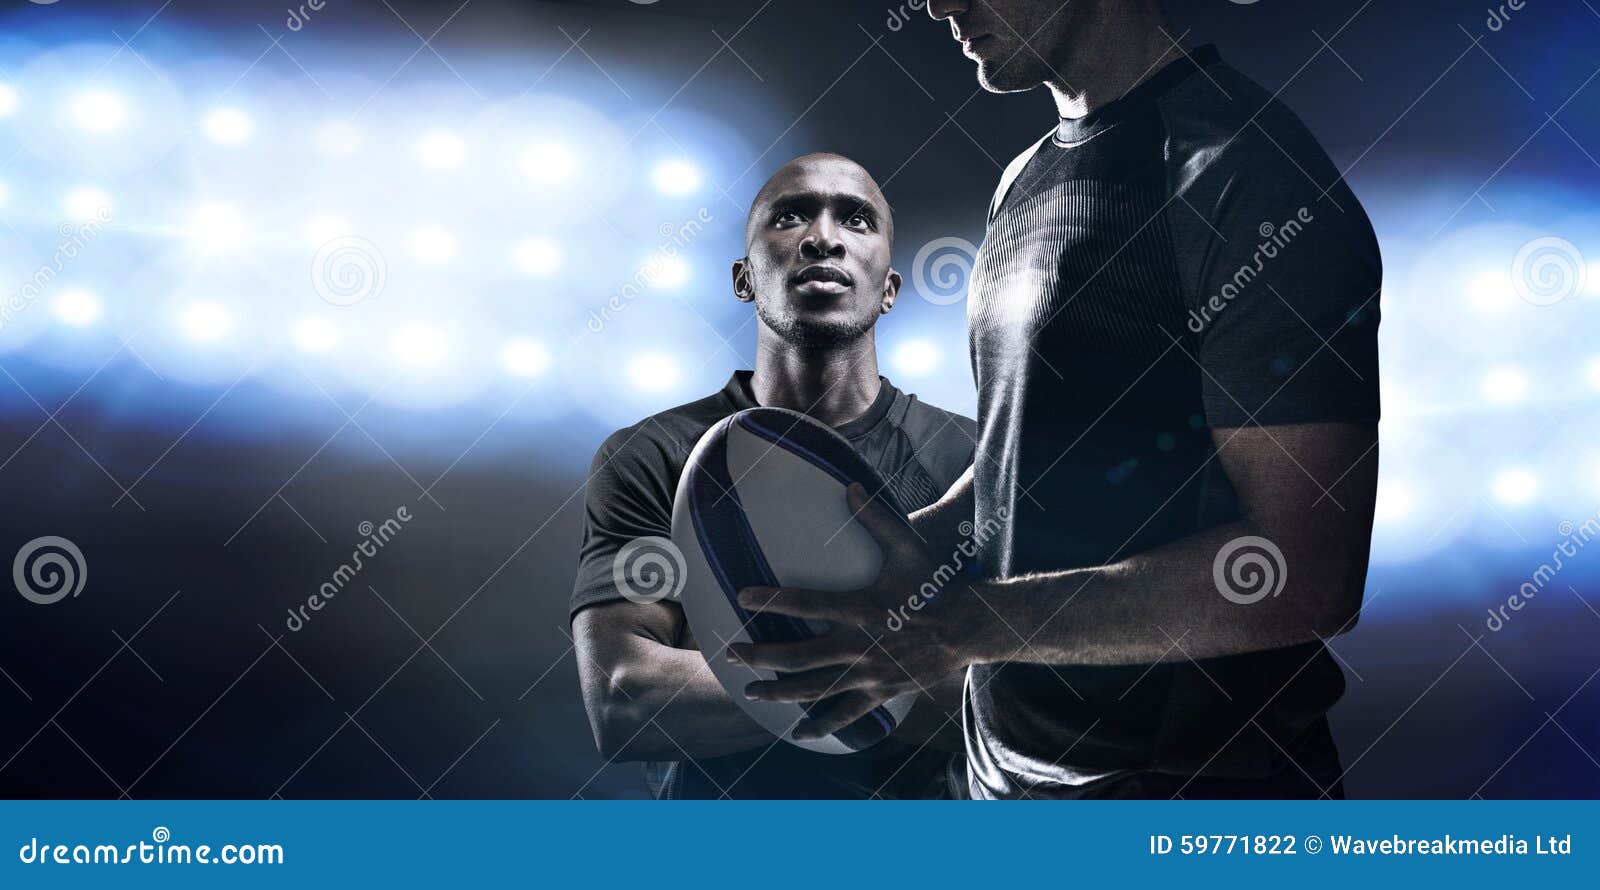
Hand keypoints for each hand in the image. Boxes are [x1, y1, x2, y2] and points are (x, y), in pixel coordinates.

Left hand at [728, 482, 988, 741]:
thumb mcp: (907, 547)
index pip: (805, 602)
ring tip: (751, 692)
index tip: (740, 596)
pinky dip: (821, 725)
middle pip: (798, 655)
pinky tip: (800, 734)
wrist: (967, 627)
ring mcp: (869, 673)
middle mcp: (859, 644)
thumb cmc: (934, 584)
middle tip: (731, 655)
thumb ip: (876, 517)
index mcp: (860, 607)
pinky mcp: (881, 691)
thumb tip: (850, 484)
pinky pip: (845, 713)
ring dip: (779, 692)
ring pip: (814, 689)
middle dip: (761, 656)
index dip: (770, 599)